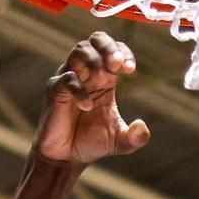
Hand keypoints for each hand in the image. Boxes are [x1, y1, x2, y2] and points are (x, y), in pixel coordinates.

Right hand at [36, 32, 150, 164]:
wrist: (67, 158)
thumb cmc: (91, 143)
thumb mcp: (120, 142)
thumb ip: (135, 137)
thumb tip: (143, 128)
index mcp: (105, 78)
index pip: (115, 50)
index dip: (123, 53)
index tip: (130, 69)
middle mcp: (87, 73)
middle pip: (95, 40)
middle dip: (108, 46)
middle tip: (116, 62)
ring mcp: (70, 79)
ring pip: (79, 52)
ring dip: (93, 61)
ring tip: (103, 78)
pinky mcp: (55, 91)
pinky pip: (66, 79)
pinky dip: (78, 89)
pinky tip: (87, 105)